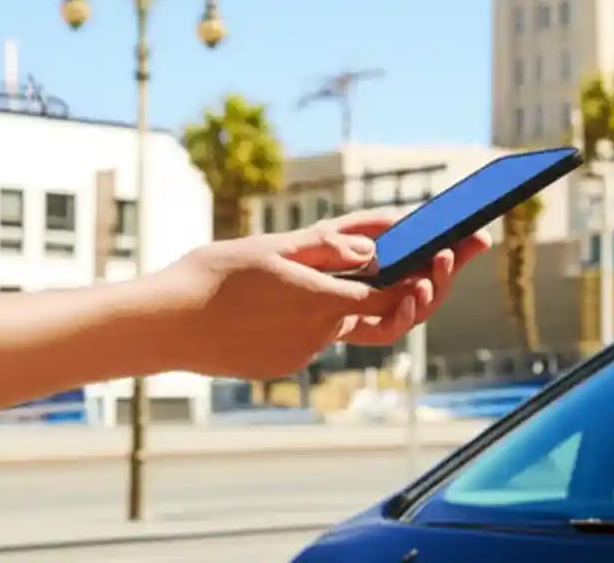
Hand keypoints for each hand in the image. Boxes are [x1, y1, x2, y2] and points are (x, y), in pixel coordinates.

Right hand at [154, 210, 489, 378]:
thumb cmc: (212, 276)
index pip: (392, 292)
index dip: (427, 274)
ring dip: (363, 299)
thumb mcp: (272, 247)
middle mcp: (317, 333)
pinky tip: (298, 292)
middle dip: (424, 289)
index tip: (450, 252)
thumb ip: (326, 247)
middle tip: (448, 259)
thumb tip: (374, 249)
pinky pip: (317, 337)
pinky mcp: (283, 364)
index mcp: (319, 300)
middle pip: (387, 316)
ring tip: (375, 266)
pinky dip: (321, 314)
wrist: (163, 324)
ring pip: (348, 324)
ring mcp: (301, 354)